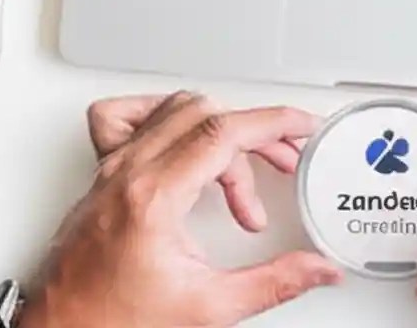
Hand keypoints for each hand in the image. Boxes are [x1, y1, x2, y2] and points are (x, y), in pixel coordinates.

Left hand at [19, 93, 342, 327]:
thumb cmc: (111, 322)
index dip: (273, 123)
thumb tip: (315, 268)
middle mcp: (126, 174)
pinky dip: (158, 115)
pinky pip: (123, 119)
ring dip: (216, 132)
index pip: (224, 132)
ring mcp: (109, 170)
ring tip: (238, 173)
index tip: (300, 127)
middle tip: (282, 164)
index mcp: (153, 198)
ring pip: (171, 111)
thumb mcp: (208, 308)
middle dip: (255, 136)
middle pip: (206, 116)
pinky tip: (179, 138)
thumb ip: (273, 283)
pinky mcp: (101, 176)